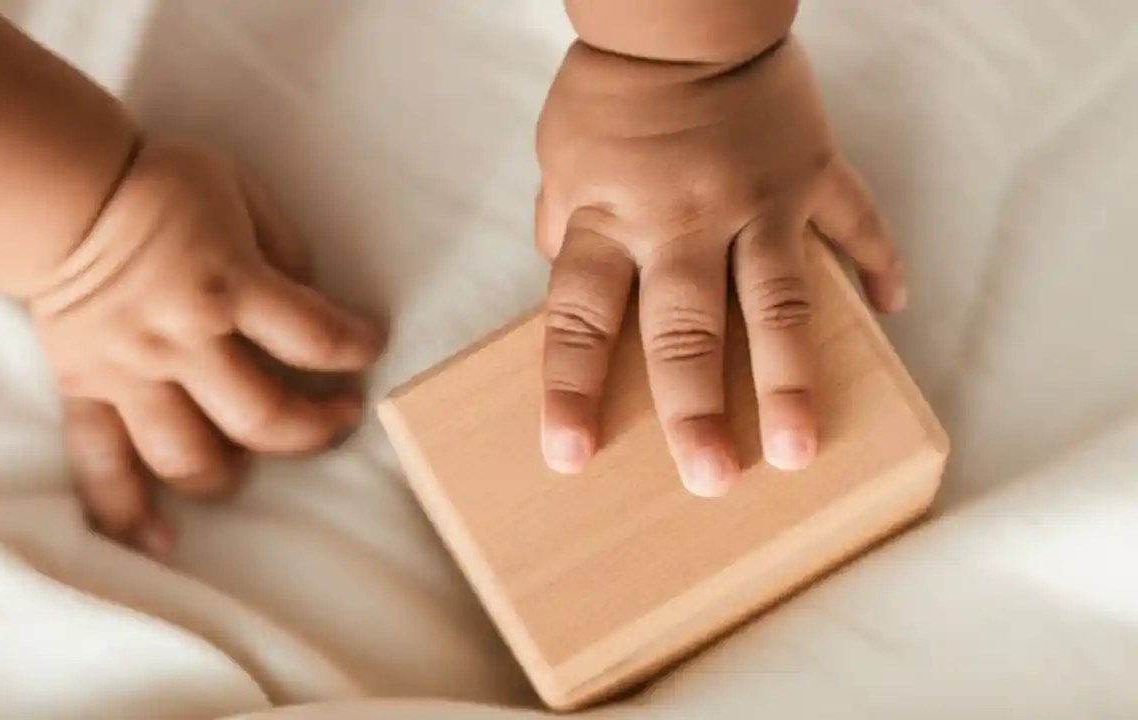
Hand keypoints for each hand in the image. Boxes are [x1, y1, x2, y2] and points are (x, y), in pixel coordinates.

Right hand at [35, 138, 384, 553]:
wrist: (61, 193)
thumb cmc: (160, 186)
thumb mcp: (242, 193)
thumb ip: (285, 250)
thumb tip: (313, 303)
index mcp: (229, 283)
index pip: (315, 335)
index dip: (356, 347)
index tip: (369, 347)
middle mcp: (184, 340)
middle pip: (262, 416)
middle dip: (314, 428)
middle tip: (339, 417)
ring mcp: (132, 374)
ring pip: (189, 455)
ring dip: (233, 475)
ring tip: (250, 468)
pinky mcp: (87, 392)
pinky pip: (102, 464)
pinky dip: (127, 510)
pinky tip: (156, 543)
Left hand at [535, 38, 904, 496]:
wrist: (680, 17)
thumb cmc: (611, 93)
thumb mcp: (561, 160)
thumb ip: (567, 228)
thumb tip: (569, 293)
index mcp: (611, 220)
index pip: (581, 320)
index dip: (571, 391)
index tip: (570, 455)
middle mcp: (683, 221)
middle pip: (686, 331)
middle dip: (696, 410)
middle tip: (711, 478)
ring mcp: (757, 200)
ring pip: (779, 303)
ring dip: (790, 378)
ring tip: (799, 445)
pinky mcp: (813, 171)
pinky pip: (856, 224)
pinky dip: (877, 265)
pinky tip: (892, 313)